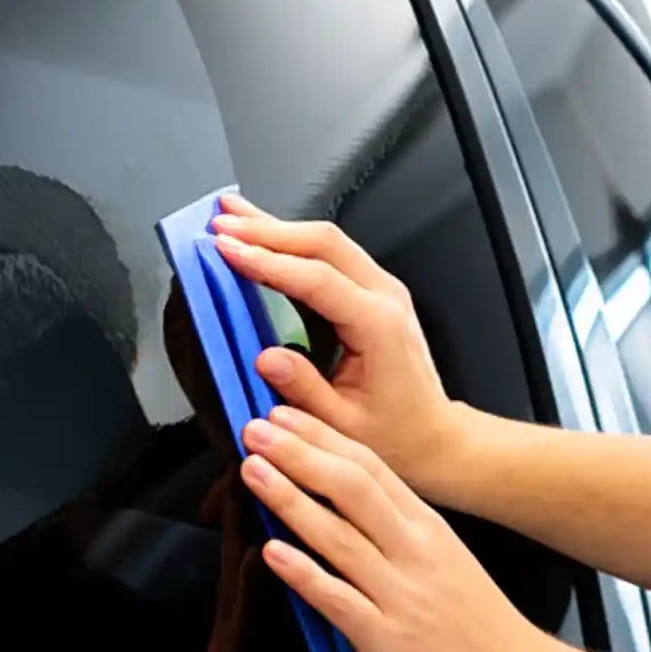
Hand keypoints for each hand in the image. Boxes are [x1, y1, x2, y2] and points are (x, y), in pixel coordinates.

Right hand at [211, 196, 456, 493]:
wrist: (430, 433)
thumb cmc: (393, 432)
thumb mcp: (341, 424)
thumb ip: (302, 389)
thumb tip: (265, 358)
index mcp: (378, 326)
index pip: (316, 278)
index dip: (267, 261)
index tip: (227, 250)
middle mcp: (385, 297)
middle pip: (323, 243)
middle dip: (266, 230)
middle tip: (220, 225)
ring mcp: (383, 289)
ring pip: (327, 241)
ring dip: (277, 228)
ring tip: (232, 218)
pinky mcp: (373, 291)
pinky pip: (332, 254)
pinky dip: (294, 242)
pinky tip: (265, 236)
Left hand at [239, 406, 571, 651]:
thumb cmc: (479, 623)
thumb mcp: (448, 557)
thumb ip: (401, 527)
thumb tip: (347, 495)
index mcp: (429, 528)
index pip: (371, 467)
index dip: (323, 437)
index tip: (288, 416)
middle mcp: (415, 552)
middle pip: (351, 488)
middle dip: (299, 453)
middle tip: (257, 429)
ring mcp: (401, 594)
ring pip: (337, 535)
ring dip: (288, 499)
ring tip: (253, 471)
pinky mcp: (387, 639)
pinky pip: (337, 599)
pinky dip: (302, 573)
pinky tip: (271, 552)